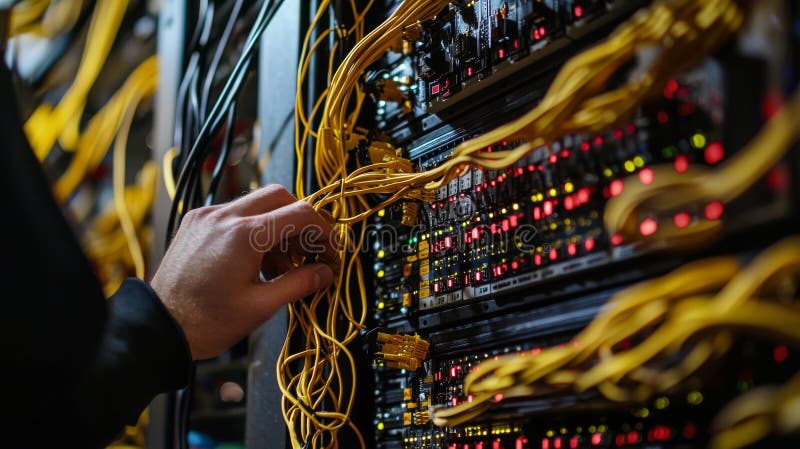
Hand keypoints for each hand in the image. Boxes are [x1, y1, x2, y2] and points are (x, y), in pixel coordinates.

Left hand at [151, 185, 335, 359]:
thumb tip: (324, 272)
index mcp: (243, 235)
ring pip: (256, 203)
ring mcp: (207, 217)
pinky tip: (255, 261)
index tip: (331, 250)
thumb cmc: (205, 322)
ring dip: (277, 226)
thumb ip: (298, 283)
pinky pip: (234, 213)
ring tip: (279, 265)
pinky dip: (253, 229)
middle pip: (279, 196)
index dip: (323, 231)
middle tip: (308, 251)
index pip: (299, 213)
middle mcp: (224, 216)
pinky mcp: (196, 223)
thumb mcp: (260, 306)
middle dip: (300, 220)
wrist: (158, 326)